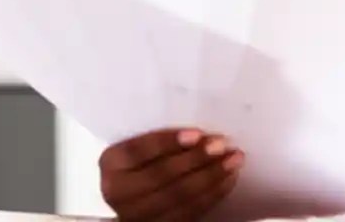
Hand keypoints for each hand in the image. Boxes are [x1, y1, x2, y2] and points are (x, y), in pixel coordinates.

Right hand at [99, 128, 244, 221]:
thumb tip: (201, 131)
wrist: (138, 198)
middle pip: (161, 175)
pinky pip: (191, 212)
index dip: (167, 143)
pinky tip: (227, 179)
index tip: (197, 134)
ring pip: (179, 196)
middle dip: (196, 159)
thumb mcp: (140, 147)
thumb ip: (159, 139)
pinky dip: (213, 194)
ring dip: (211, 177)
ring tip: (233, 159)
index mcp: (110, 162)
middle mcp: (117, 192)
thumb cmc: (143, 161)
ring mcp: (136, 215)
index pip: (139, 150)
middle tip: (221, 145)